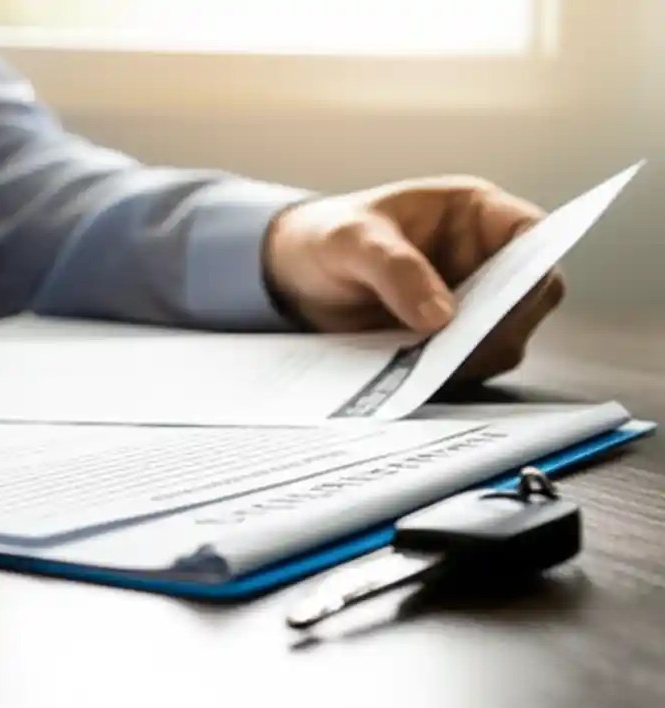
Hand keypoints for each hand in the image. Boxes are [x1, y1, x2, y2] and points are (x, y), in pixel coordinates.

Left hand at [264, 176, 563, 380]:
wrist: (293, 274)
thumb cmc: (327, 236)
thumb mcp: (350, 241)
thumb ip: (394, 269)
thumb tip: (441, 316)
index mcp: (473, 214)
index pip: (532, 234)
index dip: (533, 266)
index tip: (507, 300)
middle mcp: (483, 258)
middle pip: (529, 296)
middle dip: (501, 323)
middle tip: (458, 346)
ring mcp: (470, 303)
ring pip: (505, 338)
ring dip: (474, 355)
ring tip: (427, 362)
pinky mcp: (449, 341)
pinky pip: (469, 364)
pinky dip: (449, 373)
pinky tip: (415, 374)